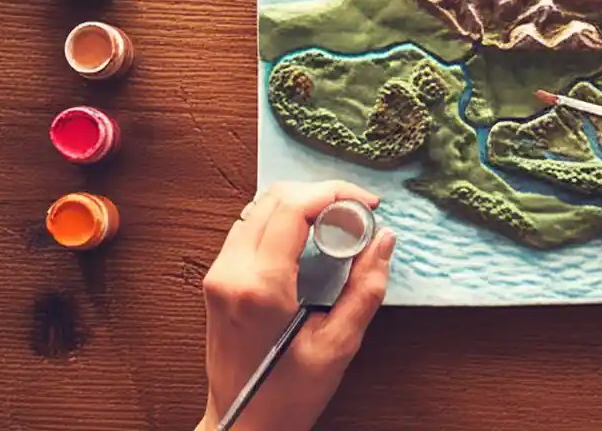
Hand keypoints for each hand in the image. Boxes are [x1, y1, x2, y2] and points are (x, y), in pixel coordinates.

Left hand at [197, 181, 396, 430]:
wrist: (243, 426)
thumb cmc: (288, 396)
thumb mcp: (339, 345)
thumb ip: (366, 288)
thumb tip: (385, 241)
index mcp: (260, 286)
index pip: (294, 207)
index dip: (334, 193)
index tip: (367, 204)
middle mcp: (231, 272)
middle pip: (274, 198)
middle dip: (321, 193)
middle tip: (358, 212)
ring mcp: (218, 274)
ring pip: (258, 207)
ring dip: (301, 203)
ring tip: (338, 221)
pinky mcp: (217, 280)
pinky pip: (248, 228)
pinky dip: (282, 219)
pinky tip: (310, 236)